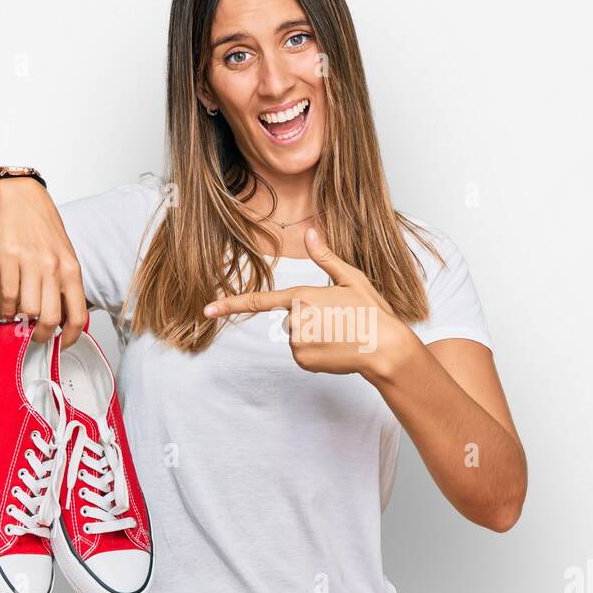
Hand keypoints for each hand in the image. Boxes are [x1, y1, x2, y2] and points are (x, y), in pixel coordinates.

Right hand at [0, 177, 87, 345]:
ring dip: (23, 321)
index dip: (71, 337)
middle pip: (51, 318)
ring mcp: (31, 262)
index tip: (62, 344)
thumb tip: (64, 319)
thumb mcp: (65, 256)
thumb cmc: (44, 229)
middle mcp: (54, 268)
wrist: (21, 198)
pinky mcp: (8, 257)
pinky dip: (6, 310)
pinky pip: (8, 295)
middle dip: (43, 336)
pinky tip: (7, 311)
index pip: (79, 315)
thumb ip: (66, 285)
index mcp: (72, 270)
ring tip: (21, 319)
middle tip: (37, 338)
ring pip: (29, 309)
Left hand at [202, 227, 417, 378]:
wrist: (385, 347)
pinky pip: (302, 354)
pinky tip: (336, 348)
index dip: (230, 305)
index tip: (206, 310)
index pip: (259, 301)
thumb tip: (311, 232)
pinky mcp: (303, 361)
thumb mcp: (351, 279)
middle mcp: (295, 320)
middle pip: (291, 318)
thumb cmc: (371, 310)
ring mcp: (298, 343)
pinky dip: (317, 352)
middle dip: (310, 319)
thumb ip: (325, 257)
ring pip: (296, 337)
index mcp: (303, 295)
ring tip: (340, 334)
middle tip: (339, 320)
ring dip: (314, 336)